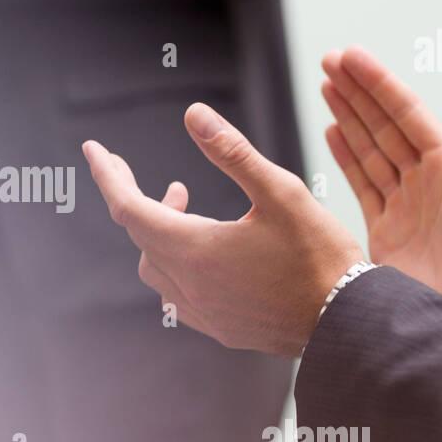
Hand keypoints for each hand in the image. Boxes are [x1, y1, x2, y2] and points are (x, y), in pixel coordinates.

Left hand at [83, 103, 364, 356]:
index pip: (128, 207)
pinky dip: (176, 262)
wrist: (349, 324)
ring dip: (160, 232)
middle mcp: (188, 286)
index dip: (107, 175)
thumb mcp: (282, 192)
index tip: (93, 149)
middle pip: (140, 235)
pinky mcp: (219, 328)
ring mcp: (202, 312)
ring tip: (187, 206)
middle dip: (140, 199)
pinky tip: (205, 252)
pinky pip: (177, 293)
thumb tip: (193, 114)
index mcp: (194, 250)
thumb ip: (232, 152)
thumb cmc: (321, 256)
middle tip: (160, 177)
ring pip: (155, 266)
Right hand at [319, 45, 441, 340]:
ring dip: (349, 115)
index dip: (377, 84)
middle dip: (357, 90)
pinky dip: (347, 155)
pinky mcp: (386, 230)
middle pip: (384, 124)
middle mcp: (424, 182)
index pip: (406, 115)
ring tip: (326, 85)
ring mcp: (403, 204)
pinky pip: (362, 182)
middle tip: (329, 59)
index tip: (350, 57)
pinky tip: (332, 132)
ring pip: (370, 148)